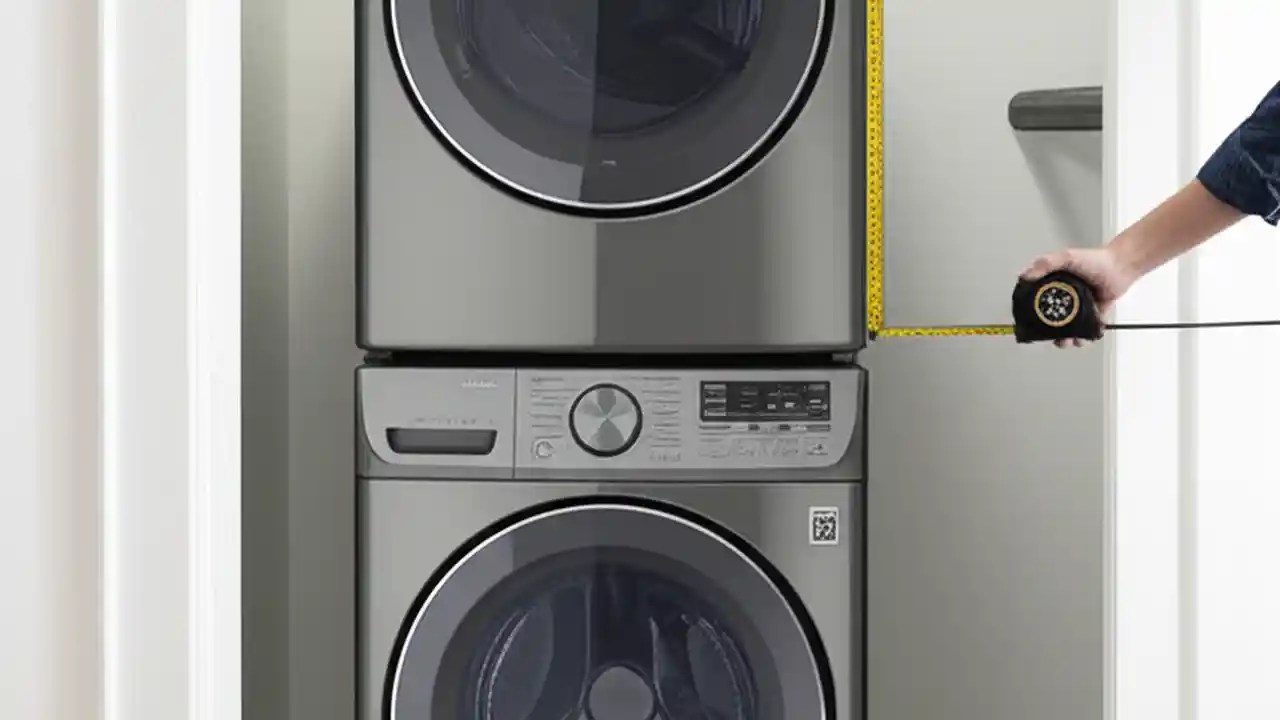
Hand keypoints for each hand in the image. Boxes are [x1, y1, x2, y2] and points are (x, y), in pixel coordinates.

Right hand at [1019, 247, 1135, 347]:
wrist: (1121, 267)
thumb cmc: (1096, 259)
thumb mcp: (1066, 257)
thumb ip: (1045, 264)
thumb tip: (1025, 275)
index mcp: (1055, 286)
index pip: (1039, 304)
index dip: (1034, 315)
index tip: (1032, 323)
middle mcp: (1066, 299)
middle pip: (1053, 321)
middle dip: (1050, 333)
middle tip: (1052, 336)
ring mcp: (1080, 309)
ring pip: (1069, 329)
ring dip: (1067, 339)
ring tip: (1068, 341)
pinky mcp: (1094, 315)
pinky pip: (1088, 331)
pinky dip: (1085, 337)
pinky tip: (1083, 338)